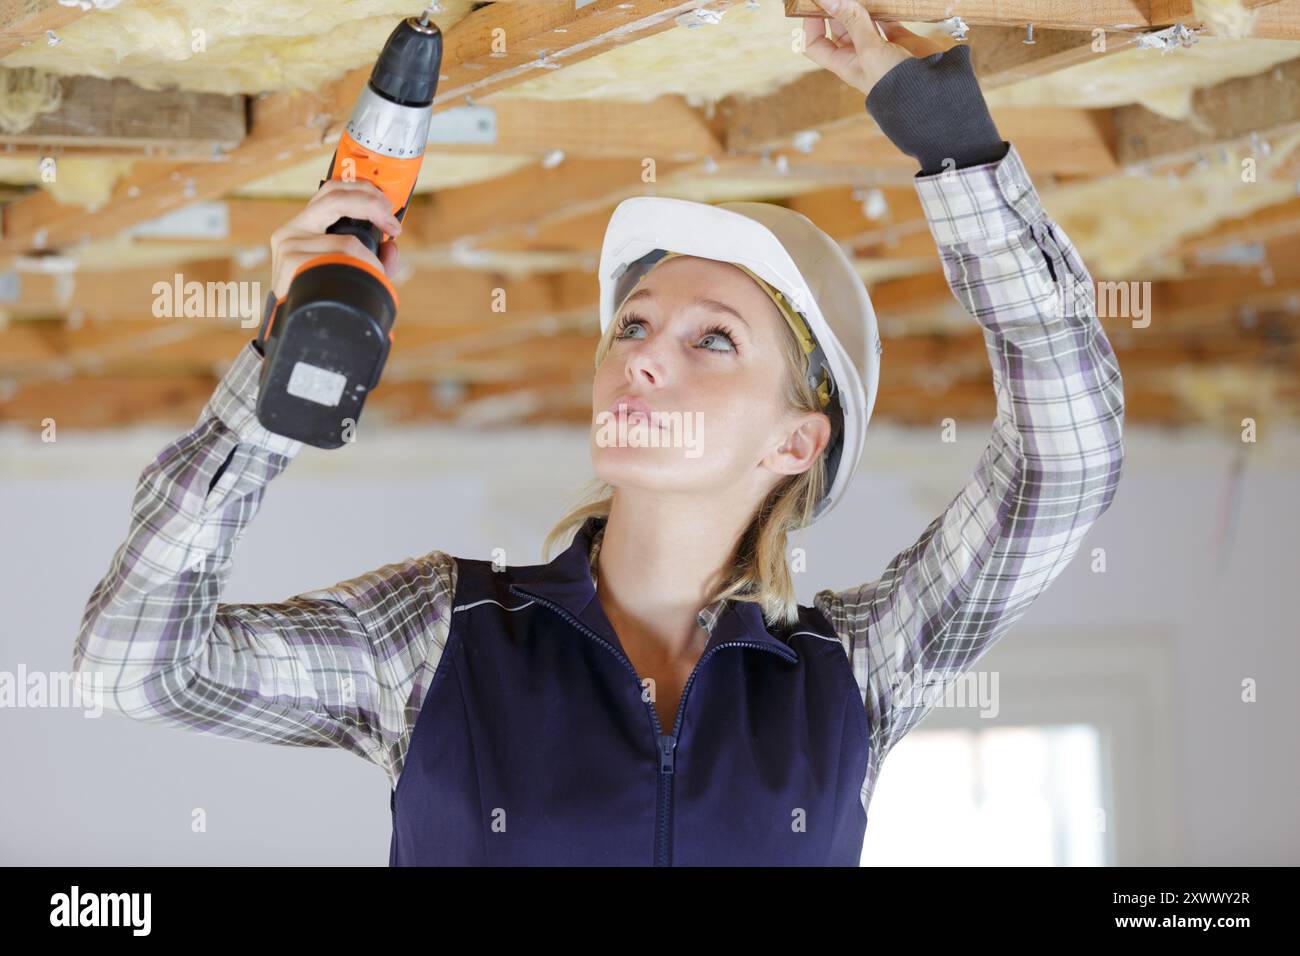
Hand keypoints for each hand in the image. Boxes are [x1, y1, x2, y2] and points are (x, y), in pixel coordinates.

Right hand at [268, 179, 402, 299]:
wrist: (297, 329)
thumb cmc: (324, 297)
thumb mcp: (349, 271)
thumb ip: (375, 258)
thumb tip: (392, 248)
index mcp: (304, 226)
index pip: (332, 190)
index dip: (364, 192)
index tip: (390, 211)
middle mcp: (292, 230)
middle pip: (335, 197)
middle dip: (371, 205)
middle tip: (392, 224)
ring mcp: (289, 245)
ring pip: (346, 240)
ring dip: (371, 258)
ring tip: (376, 273)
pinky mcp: (291, 262)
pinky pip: (342, 258)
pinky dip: (362, 268)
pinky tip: (364, 280)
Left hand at [801, 0, 946, 97]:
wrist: (931, 93)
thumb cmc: (894, 82)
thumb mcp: (869, 50)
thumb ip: (852, 21)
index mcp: (844, 63)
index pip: (815, 44)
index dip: (810, 24)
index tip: (815, 3)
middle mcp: (858, 55)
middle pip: (838, 28)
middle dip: (836, 9)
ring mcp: (879, 46)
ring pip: (862, 20)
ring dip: (860, 6)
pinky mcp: (899, 39)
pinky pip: (886, 18)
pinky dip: (884, 7)